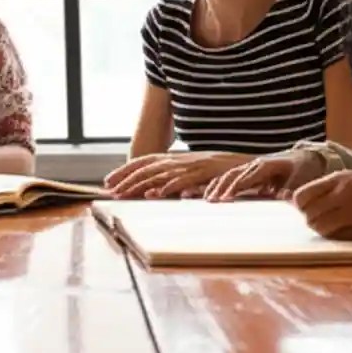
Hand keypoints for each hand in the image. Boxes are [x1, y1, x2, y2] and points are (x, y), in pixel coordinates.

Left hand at [105, 152, 249, 198]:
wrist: (242, 162)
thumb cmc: (215, 169)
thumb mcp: (189, 170)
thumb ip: (171, 177)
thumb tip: (151, 190)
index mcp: (173, 158)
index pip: (142, 163)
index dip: (124, 171)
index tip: (108, 182)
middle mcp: (177, 159)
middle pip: (145, 169)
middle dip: (125, 180)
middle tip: (110, 192)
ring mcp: (188, 165)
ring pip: (158, 174)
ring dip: (139, 185)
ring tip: (124, 194)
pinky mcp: (201, 173)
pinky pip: (181, 180)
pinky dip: (167, 187)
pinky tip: (155, 194)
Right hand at [204, 150, 326, 200]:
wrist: (304, 157)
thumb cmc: (302, 169)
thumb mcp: (299, 178)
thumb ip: (290, 188)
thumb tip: (284, 197)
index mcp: (265, 165)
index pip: (246, 177)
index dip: (235, 187)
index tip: (225, 199)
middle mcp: (254, 164)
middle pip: (232, 175)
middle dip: (221, 187)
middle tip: (212, 201)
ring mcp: (250, 166)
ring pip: (228, 175)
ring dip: (218, 187)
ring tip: (209, 199)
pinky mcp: (248, 172)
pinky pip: (230, 176)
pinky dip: (219, 184)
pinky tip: (211, 193)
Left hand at [292, 171, 351, 243]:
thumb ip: (328, 191)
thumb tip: (293, 202)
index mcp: (341, 178)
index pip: (301, 196)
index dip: (303, 208)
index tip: (313, 213)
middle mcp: (344, 192)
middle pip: (308, 214)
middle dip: (314, 222)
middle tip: (330, 225)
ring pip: (320, 228)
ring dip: (326, 233)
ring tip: (343, 230)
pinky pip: (337, 239)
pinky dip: (340, 241)